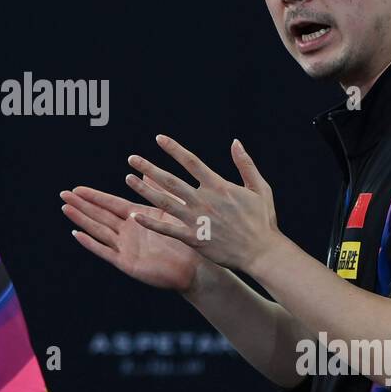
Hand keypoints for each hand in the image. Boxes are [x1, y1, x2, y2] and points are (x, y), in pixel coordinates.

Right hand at [60, 180, 202, 292]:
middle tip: (64, 194)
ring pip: (98, 230)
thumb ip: (157, 190)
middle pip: (99, 215)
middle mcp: (128, 231)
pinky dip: (91, 243)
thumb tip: (145, 170)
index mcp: (137, 217)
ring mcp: (126, 247)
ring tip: (66, 208)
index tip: (77, 188)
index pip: (110, 204)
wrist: (196, 267)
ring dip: (82, 219)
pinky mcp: (127, 263)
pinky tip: (78, 234)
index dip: (93, 196)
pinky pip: (105, 251)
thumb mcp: (170, 210)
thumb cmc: (187, 239)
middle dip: (82, 205)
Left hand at [123, 135, 279, 273]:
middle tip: (132, 158)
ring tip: (128, 179)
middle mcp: (204, 200)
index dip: (173, 149)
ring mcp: (197, 219)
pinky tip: (135, 216)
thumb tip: (236, 142)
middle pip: (170, 181)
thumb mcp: (260, 188)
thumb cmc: (262, 220)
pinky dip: (150, 223)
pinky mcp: (194, 238)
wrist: (261, 252)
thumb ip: (246, 164)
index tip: (158, 139)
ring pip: (164, 202)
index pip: (191, 162)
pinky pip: (167, 229)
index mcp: (219, 186)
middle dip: (149, 168)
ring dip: (144, 190)